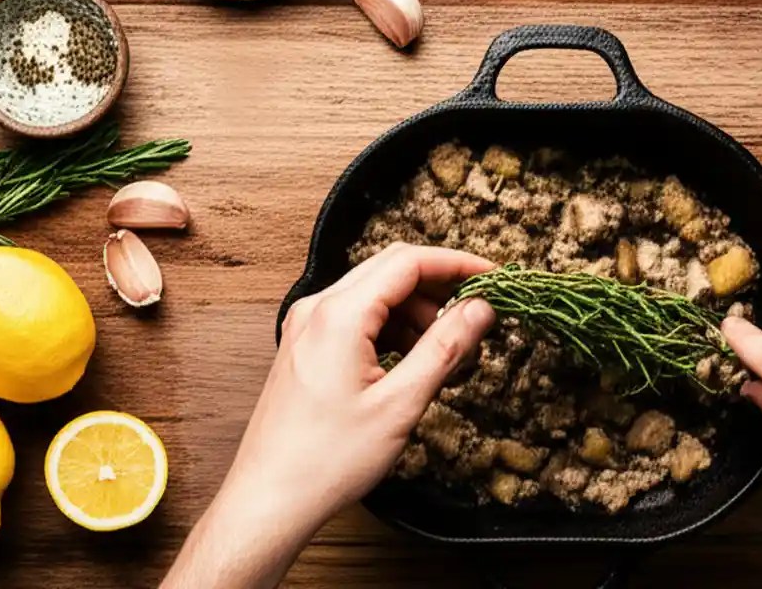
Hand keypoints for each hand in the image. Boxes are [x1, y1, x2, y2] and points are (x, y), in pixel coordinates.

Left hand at [163, 243, 495, 588]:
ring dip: (415, 311)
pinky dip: (390, 328)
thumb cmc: (327, 460)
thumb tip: (480, 309)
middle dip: (438, 286)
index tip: (492, 277)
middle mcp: (316, 309)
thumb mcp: (401, 404)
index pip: (407, 262)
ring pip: (374, 294)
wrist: (270, 499)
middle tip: (477, 311)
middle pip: (390, 270)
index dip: (456, 264)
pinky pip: (356, 318)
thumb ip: (445, 348)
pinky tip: (412, 360)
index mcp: (338, 315)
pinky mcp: (305, 347)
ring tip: (447, 348)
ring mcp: (306, 327)